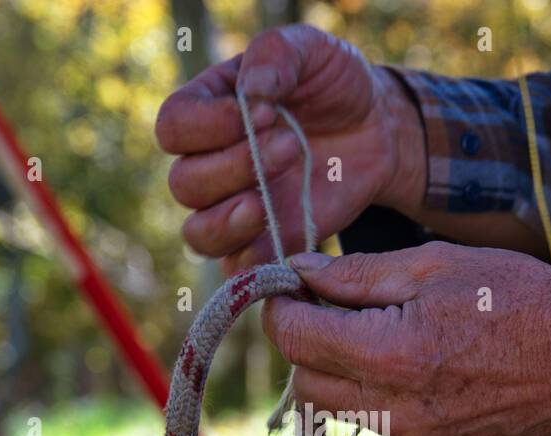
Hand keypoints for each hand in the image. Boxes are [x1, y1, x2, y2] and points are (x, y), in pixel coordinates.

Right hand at [155, 24, 423, 272]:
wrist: (376, 129)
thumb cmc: (334, 84)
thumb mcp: (311, 50)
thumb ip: (277, 55)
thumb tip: (252, 89)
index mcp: (206, 110)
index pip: (174, 126)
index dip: (209, 125)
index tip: (263, 112)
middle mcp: (208, 163)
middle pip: (185, 185)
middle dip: (234, 168)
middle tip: (289, 145)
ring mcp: (233, 209)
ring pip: (199, 234)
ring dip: (231, 221)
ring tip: (268, 203)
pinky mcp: (264, 243)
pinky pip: (237, 269)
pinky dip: (253, 261)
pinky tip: (280, 235)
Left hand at [262, 243, 550, 435]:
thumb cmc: (520, 298)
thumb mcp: (438, 264)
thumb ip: (359, 275)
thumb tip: (299, 272)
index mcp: (392, 355)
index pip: (295, 339)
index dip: (282, 308)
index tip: (290, 289)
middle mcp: (398, 412)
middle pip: (306, 384)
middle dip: (311, 346)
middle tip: (341, 312)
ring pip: (346, 410)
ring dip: (352, 375)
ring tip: (400, 340)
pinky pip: (388, 432)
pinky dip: (392, 403)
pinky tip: (436, 375)